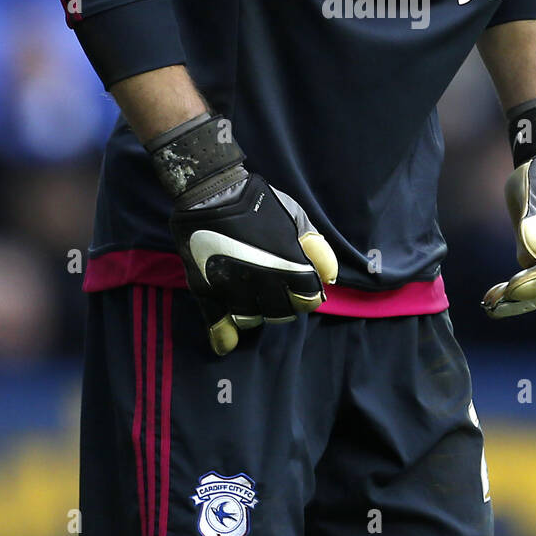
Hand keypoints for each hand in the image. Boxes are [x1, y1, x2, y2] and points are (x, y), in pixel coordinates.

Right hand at [148, 114, 337, 353]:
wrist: (211, 191)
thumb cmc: (258, 202)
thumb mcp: (295, 216)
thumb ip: (317, 248)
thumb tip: (329, 277)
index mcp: (288, 264)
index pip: (308, 300)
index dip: (307, 295)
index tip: (301, 287)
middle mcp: (262, 281)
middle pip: (281, 314)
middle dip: (284, 304)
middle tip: (277, 289)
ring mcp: (232, 287)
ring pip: (250, 320)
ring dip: (256, 313)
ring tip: (254, 297)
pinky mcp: (206, 288)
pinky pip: (216, 322)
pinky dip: (222, 336)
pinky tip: (226, 344)